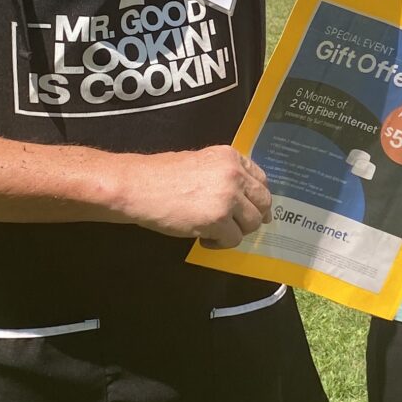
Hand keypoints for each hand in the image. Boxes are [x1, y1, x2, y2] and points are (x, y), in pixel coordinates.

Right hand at [126, 146, 272, 246]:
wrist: (138, 187)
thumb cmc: (162, 175)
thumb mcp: (201, 163)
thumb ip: (225, 176)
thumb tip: (246, 200)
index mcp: (230, 157)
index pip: (261, 179)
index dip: (257, 197)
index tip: (250, 208)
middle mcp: (234, 175)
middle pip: (263, 202)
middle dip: (252, 217)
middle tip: (234, 225)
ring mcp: (228, 198)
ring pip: (252, 223)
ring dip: (235, 232)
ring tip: (214, 231)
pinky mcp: (218, 220)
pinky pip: (234, 240)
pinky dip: (220, 244)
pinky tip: (203, 238)